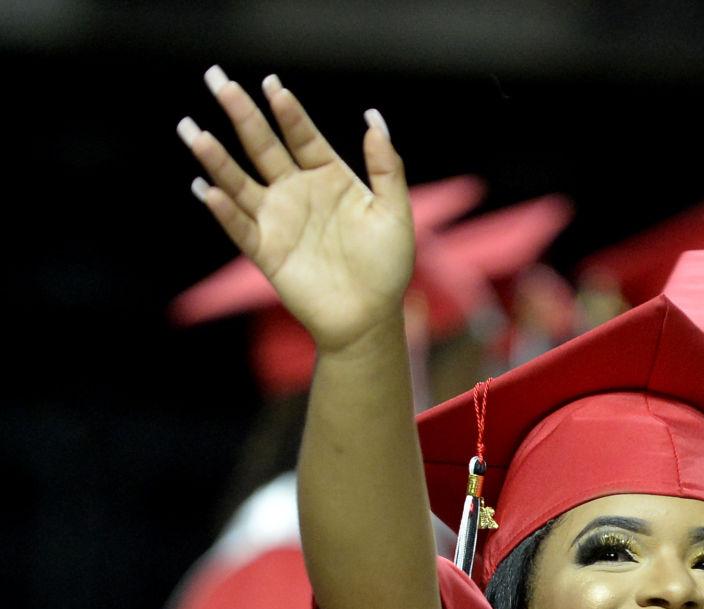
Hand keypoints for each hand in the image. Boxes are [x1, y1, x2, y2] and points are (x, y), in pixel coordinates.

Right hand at [179, 66, 414, 351]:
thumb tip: (374, 119)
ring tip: (192, 130)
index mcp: (329, 176)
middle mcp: (297, 191)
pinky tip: (208, 190)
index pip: (303, 135)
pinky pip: (239, 226)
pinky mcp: (266, 250)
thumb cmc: (387, 266)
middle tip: (217, 79)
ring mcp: (278, 219)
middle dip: (241, 113)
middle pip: (263, 146)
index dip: (288, 111)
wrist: (371, 316)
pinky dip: (222, 210)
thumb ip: (386, 168)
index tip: (272, 85)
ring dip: (216, 158)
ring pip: (240, 181)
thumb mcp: (394, 213)